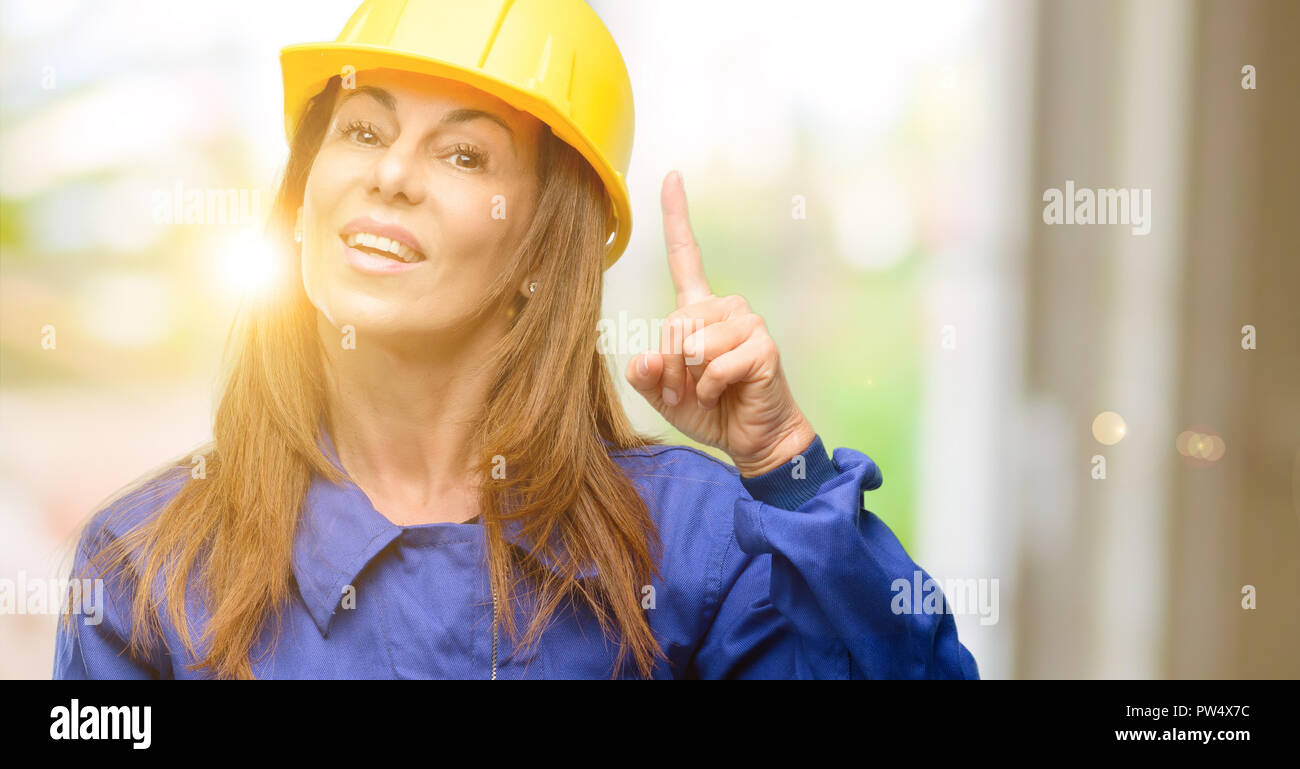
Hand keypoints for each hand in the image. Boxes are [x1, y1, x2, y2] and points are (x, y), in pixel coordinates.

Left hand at [624, 170, 815, 477]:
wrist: (751, 440)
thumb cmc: (710, 409)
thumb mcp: (664, 394)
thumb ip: (645, 375)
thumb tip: (646, 357)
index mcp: (699, 310)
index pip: (685, 256)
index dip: (677, 216)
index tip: (673, 176)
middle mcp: (725, 308)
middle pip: (674, 321)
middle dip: (671, 364)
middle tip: (686, 388)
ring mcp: (747, 324)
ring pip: (694, 341)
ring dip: (691, 378)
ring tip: (709, 390)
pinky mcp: (763, 346)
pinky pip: (716, 363)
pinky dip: (712, 387)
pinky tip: (728, 392)